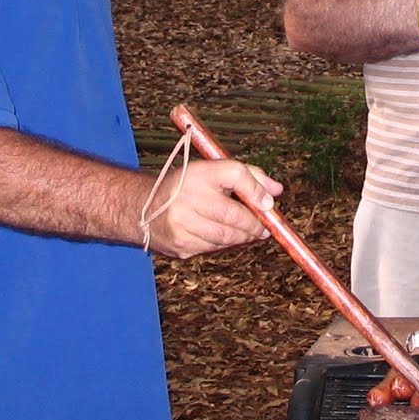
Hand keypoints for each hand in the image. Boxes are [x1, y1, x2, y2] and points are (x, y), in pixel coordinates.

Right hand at [143, 158, 280, 258]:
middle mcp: (187, 197)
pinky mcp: (180, 245)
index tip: (268, 205)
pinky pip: (213, 248)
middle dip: (255, 225)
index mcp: (197, 173)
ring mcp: (181, 224)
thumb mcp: (211, 171)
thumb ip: (248, 176)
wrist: (141, 208)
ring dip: (242, 237)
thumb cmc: (185, 186)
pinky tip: (224, 237)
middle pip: (234, 215)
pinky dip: (224, 244)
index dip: (256, 191)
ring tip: (249, 232)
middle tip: (264, 228)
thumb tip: (277, 192)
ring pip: (225, 236)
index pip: (235, 174)